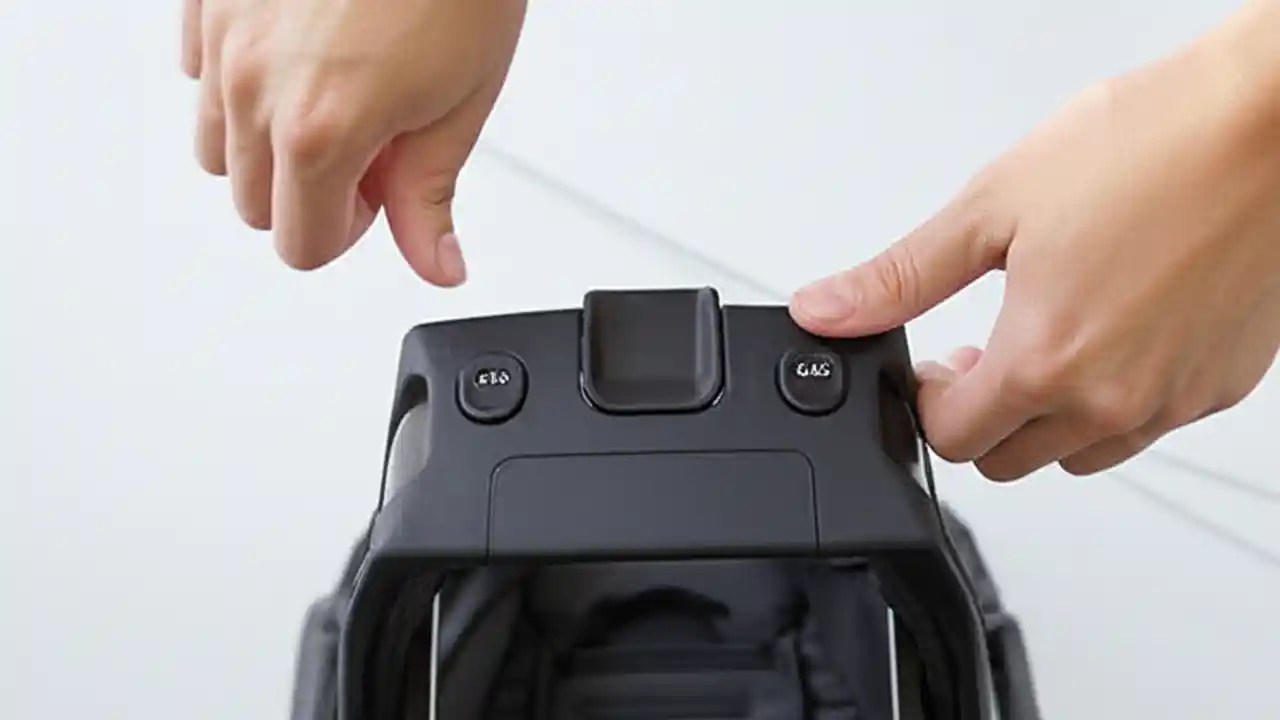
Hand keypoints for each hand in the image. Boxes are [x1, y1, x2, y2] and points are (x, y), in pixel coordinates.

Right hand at [181, 0, 525, 283]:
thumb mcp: (461, 105)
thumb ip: (429, 198)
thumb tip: (436, 266)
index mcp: (320, 129)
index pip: (299, 245)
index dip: (347, 230)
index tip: (377, 194)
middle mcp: (253, 85)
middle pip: (253, 204)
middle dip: (310, 193)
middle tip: (369, 143)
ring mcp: (223, 36)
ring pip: (216, 145)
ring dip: (270, 143)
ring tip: (335, 93)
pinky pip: (200, 71)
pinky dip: (242, 80)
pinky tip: (302, 49)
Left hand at [790, 3, 1279, 480]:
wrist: (1273, 120)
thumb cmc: (1151, 145)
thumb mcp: (993, 207)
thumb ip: (900, 278)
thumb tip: (827, 309)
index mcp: (1045, 360)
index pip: (953, 439)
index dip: (928, 402)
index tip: (933, 365)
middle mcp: (1113, 399)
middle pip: (1009, 459)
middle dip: (979, 414)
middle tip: (978, 354)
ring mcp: (1174, 401)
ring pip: (1077, 456)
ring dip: (1042, 417)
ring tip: (1043, 342)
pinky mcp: (1222, 389)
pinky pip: (1145, 429)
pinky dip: (1111, 402)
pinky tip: (1109, 336)